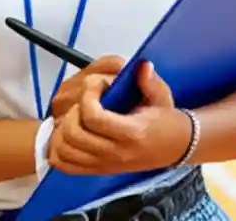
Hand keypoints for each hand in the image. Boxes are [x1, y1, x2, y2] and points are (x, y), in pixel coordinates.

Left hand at [47, 61, 190, 175]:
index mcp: (132, 133)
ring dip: (63, 127)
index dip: (88, 94)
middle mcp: (116, 153)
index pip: (93, 117)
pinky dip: (59, 148)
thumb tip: (142, 66)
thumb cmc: (167, 121)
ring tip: (78, 114)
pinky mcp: (98, 170)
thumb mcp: (163, 98)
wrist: (176, 147)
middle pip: (73, 133)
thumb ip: (151, 82)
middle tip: (87, 98)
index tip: (98, 83)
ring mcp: (104, 164)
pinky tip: (69, 132)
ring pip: (64, 149)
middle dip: (73, 109)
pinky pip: (64, 164)